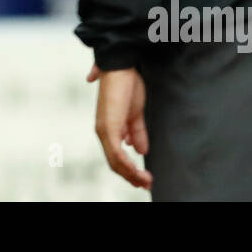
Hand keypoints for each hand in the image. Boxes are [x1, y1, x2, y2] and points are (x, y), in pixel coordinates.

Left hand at [87, 63, 151, 189]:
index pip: (117, 156)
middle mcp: (103, 131)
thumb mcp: (135, 113)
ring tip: (146, 181)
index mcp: (109, 128)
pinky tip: (137, 171)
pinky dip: (127, 165)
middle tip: (147, 185)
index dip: (130, 170)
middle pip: (115, 163)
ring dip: (132, 174)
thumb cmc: (127, 85)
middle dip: (132, 177)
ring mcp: (104, 129)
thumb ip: (136, 132)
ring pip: (115, 162)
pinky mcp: (108, 126)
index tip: (145, 179)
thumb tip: (140, 150)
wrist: (122, 66)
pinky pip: (117, 153)